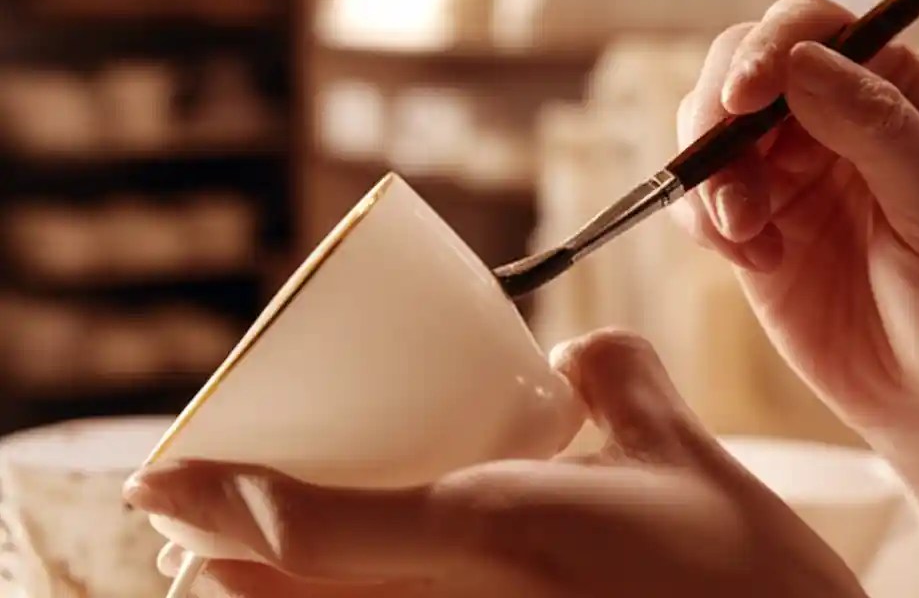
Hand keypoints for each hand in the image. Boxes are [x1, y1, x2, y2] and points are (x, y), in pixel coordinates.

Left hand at [124, 330, 864, 597]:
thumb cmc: (751, 579)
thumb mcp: (688, 458)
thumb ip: (622, 384)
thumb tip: (579, 350)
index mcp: (495, 537)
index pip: (306, 528)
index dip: (218, 503)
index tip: (162, 477)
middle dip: (217, 564)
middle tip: (194, 522)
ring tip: (245, 571)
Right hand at [674, 0, 918, 433]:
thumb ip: (878, 128)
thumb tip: (798, 61)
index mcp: (894, 89)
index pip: (814, 29)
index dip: (768, 48)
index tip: (744, 98)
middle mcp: (833, 116)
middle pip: (741, 66)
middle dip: (718, 115)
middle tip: (726, 182)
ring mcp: (785, 170)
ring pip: (706, 129)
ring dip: (708, 176)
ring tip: (745, 235)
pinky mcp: (750, 226)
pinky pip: (696, 196)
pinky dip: (701, 220)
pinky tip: (750, 260)